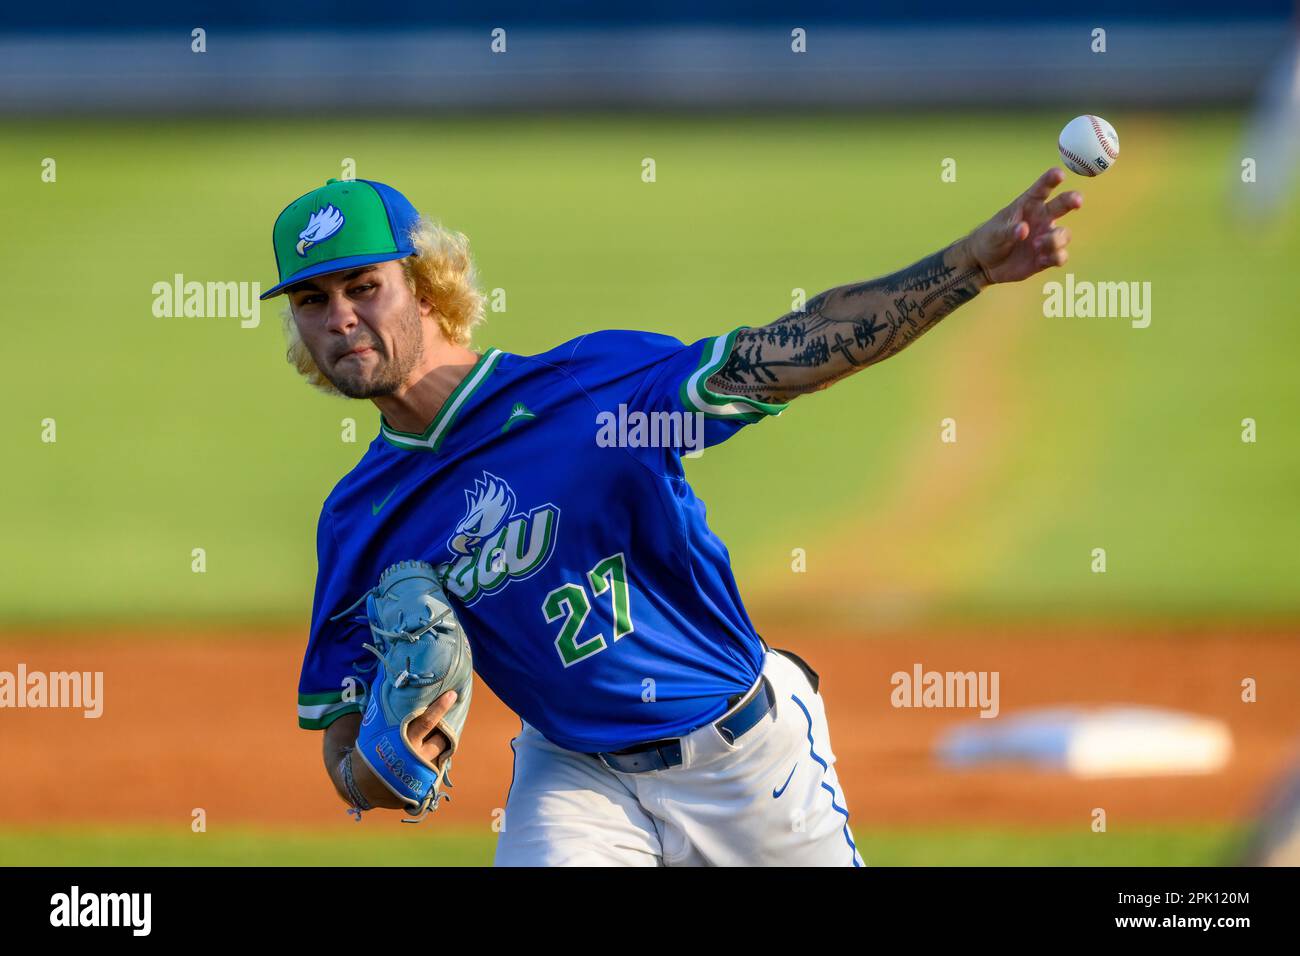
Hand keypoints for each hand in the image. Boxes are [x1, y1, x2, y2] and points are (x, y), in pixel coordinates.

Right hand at [340, 690, 458, 809]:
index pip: (426, 721)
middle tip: (446, 721)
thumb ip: (386, 714)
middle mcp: (414, 758)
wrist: (359, 785)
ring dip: (440, 746)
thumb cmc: (367, 753)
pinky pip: (435, 773)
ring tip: (435, 740)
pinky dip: (433, 764)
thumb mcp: (374, 732)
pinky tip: (428, 760)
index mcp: (403, 741)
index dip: (440, 707)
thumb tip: (390, 685)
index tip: (452, 694)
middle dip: (445, 730)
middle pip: (440, 740)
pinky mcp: (421, 788)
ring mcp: (419, 776)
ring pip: (440, 756)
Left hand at [962, 168, 1083, 284]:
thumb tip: (1024, 229)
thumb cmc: (989, 239)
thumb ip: (1009, 231)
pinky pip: (1060, 256)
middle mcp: (1042, 219)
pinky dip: (1055, 257)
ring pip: (1063, 234)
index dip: (1051, 180)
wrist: (984, 263)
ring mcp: (1046, 237)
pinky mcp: (1046, 257)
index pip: (1042, 189)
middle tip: (1077, 200)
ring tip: (1036, 244)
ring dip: (1054, 239)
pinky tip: (1041, 260)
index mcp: (1028, 205)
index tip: (1058, 174)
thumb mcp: (994, 233)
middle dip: (1072, 200)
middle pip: (1062, 205)